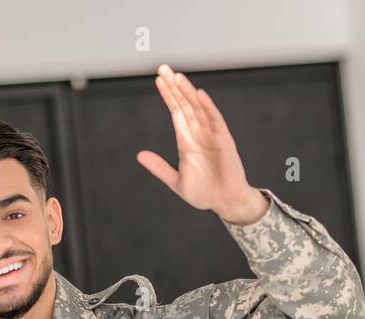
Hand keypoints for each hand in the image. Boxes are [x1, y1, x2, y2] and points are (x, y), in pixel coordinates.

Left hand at [136, 64, 268, 224]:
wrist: (224, 203)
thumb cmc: (205, 193)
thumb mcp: (176, 181)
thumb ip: (159, 167)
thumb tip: (140, 155)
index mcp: (187, 141)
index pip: (176, 112)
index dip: (168, 96)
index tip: (159, 80)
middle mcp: (199, 133)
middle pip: (185, 104)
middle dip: (175, 87)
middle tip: (164, 69)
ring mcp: (211, 135)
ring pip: (198, 108)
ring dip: (188, 92)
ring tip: (177, 77)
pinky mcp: (224, 140)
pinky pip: (215, 120)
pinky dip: (208, 107)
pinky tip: (199, 95)